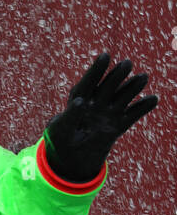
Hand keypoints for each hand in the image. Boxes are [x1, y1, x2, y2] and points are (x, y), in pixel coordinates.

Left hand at [43, 53, 157, 183]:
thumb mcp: (61, 129)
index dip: (96, 70)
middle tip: (127, 64)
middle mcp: (96, 102)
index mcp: (79, 99)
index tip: (105, 56)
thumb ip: (70, 116)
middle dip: (117, 75)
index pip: (88, 82)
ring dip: (132, 87)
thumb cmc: (61, 140)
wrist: (71, 158)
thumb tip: (80, 102)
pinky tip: (153, 99)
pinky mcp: (118, 126)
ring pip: (122, 97)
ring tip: (143, 77)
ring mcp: (108, 113)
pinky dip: (142, 108)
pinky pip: (132, 115)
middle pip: (108, 86)